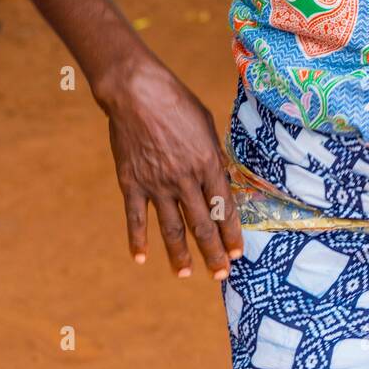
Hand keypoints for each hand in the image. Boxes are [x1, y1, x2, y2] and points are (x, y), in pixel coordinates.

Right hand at [97, 61, 242, 279]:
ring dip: (181, 255)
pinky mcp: (132, 182)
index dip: (231, 233)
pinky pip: (136, 218)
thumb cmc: (176, 102)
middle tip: (220, 275)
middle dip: (213, 253)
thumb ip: (214, 154)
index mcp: (208, 162)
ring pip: (172, 228)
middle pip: (202, 224)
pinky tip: (141, 258)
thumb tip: (223, 178)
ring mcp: (157, 183)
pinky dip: (137, 240)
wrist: (136, 92)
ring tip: (187, 274)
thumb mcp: (206, 125)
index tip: (236, 253)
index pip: (224, 208)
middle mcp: (185, 178)